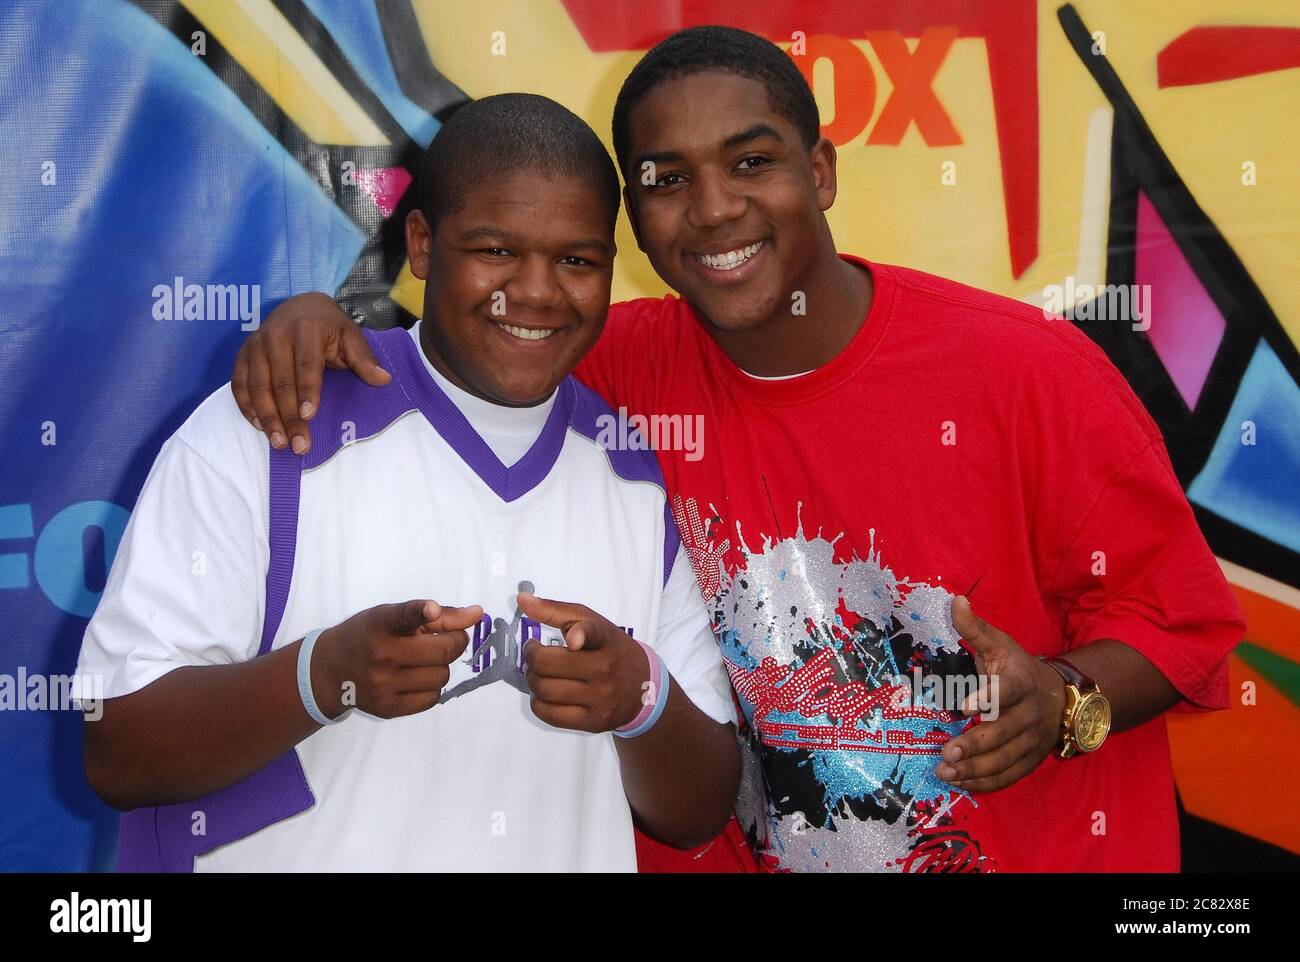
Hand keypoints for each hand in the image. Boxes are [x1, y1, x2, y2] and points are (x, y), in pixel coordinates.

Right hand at [232, 292, 389, 454]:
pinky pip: (239, 383)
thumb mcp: (351, 337)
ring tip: (279, 442)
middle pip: (280, 382)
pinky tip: (258, 426)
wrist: (299, 306)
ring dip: (267, 417)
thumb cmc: (329, 328)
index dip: (307, 391)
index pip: (306, 365)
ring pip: (257, 386)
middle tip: (298, 445)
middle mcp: (276, 335)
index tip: (310, 416)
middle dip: (289, 416)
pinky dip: (246, 406)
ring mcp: (256, 344)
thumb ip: (364, 359)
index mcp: (306, 330)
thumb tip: (384, 379)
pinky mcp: (243, 354)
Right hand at [311, 599, 481, 719]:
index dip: (421, 611)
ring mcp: (383, 684)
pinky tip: (415, 678)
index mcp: (381, 623)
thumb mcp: (394, 616)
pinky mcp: (387, 707)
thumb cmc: (370, 635)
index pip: (403, 615)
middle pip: (444, 650)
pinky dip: (432, 687)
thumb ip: (439, 615)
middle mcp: (380, 654)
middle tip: (447, 639)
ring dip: (442, 666)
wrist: (331, 670)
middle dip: (455, 642)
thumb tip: (477, 614)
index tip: (432, 610)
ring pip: (443, 676)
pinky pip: (433, 698)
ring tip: (422, 660)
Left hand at [517, 593, 651, 733]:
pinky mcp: (593, 722)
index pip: (592, 633)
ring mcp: (601, 699)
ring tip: (540, 673)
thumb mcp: (591, 623)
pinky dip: (537, 702)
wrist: (643, 688)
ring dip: (532, 679)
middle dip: (531, 656)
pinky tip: (545, 693)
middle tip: (535, 653)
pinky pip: (548, 714)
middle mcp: (606, 670)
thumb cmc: (609, 649)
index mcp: (606, 639)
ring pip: (543, 690)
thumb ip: (555, 610)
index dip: (580, 634)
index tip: (572, 639)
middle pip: (546, 664)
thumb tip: (521, 599)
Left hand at [935, 595, 1064, 792]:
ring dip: (975, 769)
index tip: (964, 707)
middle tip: (947, 752)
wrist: (1059, 697)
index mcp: (1021, 683)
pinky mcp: (1029, 761)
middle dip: (975, 744)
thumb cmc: (1017, 668)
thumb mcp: (999, 645)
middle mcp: (1030, 715)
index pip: (1006, 692)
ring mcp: (1032, 742)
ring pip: (1005, 760)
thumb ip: (975, 629)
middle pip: (1003, 733)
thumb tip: (955, 600)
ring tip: (946, 771)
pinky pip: (1009, 776)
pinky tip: (960, 782)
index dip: (987, 698)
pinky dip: (985, 783)